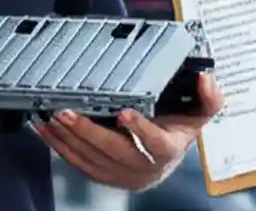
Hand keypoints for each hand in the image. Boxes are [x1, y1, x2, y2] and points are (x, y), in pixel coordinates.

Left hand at [35, 73, 224, 191]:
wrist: (164, 163)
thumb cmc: (177, 132)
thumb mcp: (199, 115)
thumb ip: (208, 98)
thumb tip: (206, 79)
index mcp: (167, 149)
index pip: (156, 143)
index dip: (141, 129)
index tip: (125, 113)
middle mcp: (143, 167)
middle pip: (115, 152)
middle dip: (89, 132)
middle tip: (69, 112)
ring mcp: (120, 174)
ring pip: (92, 159)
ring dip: (69, 138)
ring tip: (52, 116)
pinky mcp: (101, 175)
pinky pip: (77, 163)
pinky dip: (59, 146)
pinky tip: (46, 129)